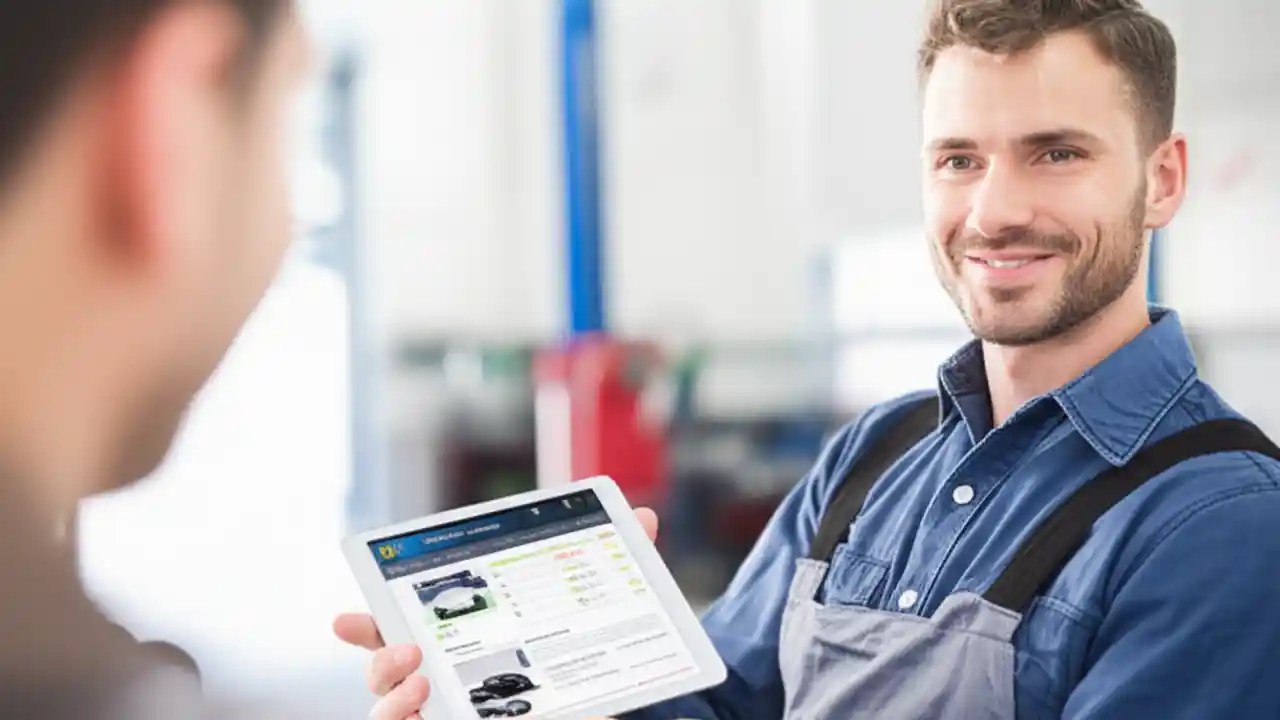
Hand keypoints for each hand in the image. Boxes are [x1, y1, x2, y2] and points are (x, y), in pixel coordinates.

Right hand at [335, 507, 659, 719]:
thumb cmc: (581, 664)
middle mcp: (443, 683)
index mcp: (460, 643)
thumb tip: (648, 519)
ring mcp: (447, 716)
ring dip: (390, 698)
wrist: (597, 705)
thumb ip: (612, 569)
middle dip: (379, 657)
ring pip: (387, 715)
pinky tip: (429, 714)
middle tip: (408, 645)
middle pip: (386, 672)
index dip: (367, 625)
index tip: (344, 620)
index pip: (400, 631)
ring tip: (423, 682)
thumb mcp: (594, 618)